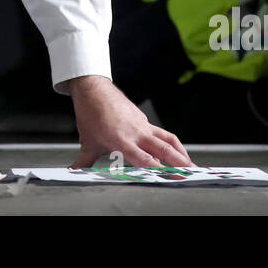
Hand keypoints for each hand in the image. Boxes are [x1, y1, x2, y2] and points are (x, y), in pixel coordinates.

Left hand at [64, 75, 193, 168]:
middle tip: (192, 173)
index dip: (159, 169)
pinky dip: (170, 143)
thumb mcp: (88, 142)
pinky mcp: (144, 119)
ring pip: (167, 138)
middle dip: (180, 162)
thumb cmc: (90, 114)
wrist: (93, 89)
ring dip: (181, 152)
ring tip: (191, 164)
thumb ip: (85, 161)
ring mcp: (142, 124)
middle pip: (163, 148)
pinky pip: (160, 133)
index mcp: (121, 140)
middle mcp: (135, 132)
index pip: (144, 158)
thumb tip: (75, 172)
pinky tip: (175, 152)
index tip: (170, 177)